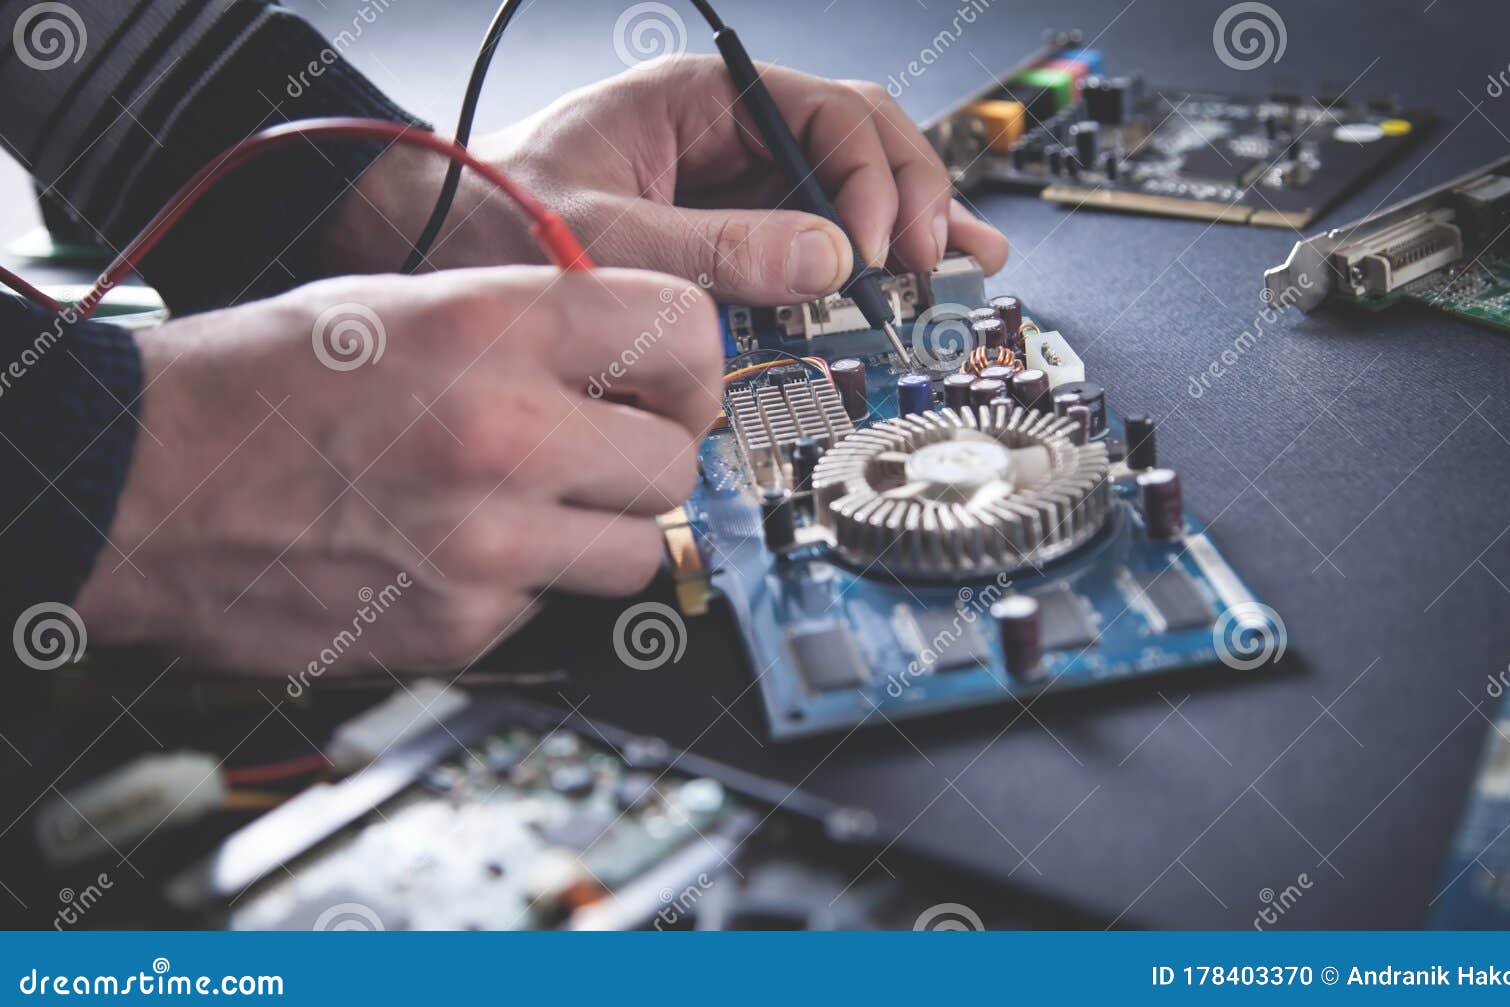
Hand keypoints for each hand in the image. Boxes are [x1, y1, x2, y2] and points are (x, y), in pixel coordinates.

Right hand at [74, 266, 719, 674]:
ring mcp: (486, 545)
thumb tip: (642, 365)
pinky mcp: (461, 627)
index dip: (693, 367)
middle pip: (676, 464)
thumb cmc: (261, 384)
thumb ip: (538, 324)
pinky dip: (521, 586)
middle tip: (599, 453)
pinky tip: (452, 551)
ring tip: (525, 508)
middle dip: (646, 459)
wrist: (142, 482)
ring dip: (598, 533)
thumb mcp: (406, 302)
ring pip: (636, 552)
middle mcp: (503, 435)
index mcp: (493, 329)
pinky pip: (553, 608)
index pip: (685, 335)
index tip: (677, 388)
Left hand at [321, 56, 1007, 301]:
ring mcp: (731, 191)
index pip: (821, 114)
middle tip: (937, 260)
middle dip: (910, 197)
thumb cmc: (485, 215)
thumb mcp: (593, 232)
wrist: (428, 248)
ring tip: (961, 264)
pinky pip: (813, 244)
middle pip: (857, 144)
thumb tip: (822, 258)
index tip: (876, 248)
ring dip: (909, 227)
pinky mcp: (725, 243)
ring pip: (848, 192)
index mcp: (695, 104)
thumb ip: (707, 248)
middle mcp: (725, 140)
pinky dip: (865, 265)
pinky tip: (907, 279)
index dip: (870, 177)